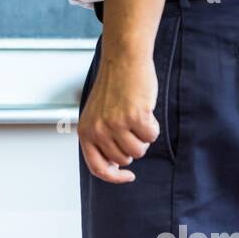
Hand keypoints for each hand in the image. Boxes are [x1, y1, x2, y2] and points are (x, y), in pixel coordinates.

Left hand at [78, 52, 160, 183]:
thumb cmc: (113, 87)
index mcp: (85, 132)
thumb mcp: (97, 116)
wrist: (123, 60)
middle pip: (124, 159)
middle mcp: (98, 130)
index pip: (98, 168)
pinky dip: (153, 126)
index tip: (128, 175)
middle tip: (131, 124)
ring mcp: (116, 124)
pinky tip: (145, 110)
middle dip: (132, 146)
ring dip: (143, 136)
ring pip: (139, 150)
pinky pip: (152, 136)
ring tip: (137, 116)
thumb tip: (116, 166)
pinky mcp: (135, 117)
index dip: (115, 177)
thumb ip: (101, 139)